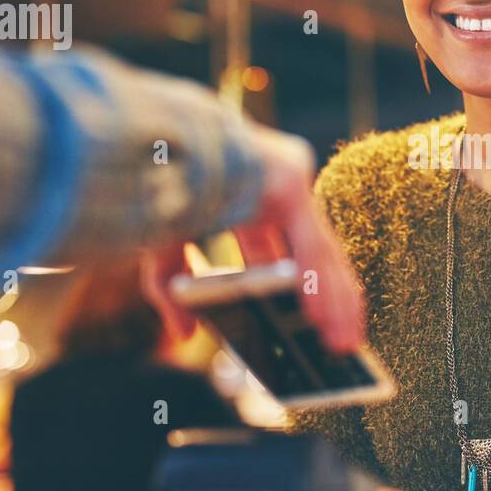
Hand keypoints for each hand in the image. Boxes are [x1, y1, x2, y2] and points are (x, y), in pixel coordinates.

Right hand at [140, 122, 365, 354]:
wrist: (148, 146)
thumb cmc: (154, 186)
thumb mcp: (161, 248)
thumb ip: (172, 289)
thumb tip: (184, 334)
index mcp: (250, 201)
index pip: (287, 252)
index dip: (302, 290)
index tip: (311, 325)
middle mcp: (276, 191)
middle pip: (313, 256)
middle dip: (327, 301)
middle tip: (338, 342)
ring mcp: (287, 183)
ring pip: (321, 253)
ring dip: (335, 303)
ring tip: (343, 344)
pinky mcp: (289, 183)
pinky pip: (311, 244)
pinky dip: (320, 286)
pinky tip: (328, 320)